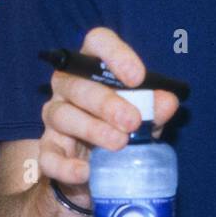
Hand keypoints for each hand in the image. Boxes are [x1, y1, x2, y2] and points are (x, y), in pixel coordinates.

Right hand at [39, 27, 179, 207]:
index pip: (97, 43)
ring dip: (91, 129)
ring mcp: (54, 118)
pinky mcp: (48, 150)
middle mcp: (68, 87)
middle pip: (76, 83)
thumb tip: (167, 101)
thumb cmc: (123, 129)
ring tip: (119, 143)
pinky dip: (65, 165)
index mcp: (93, 68)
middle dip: (106, 102)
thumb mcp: (145, 119)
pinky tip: (85, 172)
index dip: (115, 55)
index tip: (137, 78)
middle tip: (132, 121)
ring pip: (61, 115)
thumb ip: (155, 110)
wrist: (99, 173)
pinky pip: (48, 156)